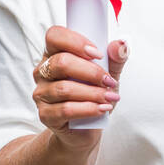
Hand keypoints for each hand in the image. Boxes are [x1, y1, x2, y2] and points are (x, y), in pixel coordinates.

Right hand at [33, 25, 127, 147]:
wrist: (85, 129)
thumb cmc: (93, 95)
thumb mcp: (108, 74)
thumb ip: (115, 59)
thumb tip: (122, 44)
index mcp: (54, 54)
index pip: (54, 36)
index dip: (76, 41)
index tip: (98, 54)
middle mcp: (43, 72)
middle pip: (61, 62)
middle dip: (91, 72)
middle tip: (109, 81)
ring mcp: (41, 94)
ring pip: (64, 88)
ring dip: (93, 93)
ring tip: (111, 97)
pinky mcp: (45, 115)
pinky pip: (66, 110)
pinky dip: (88, 108)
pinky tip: (103, 108)